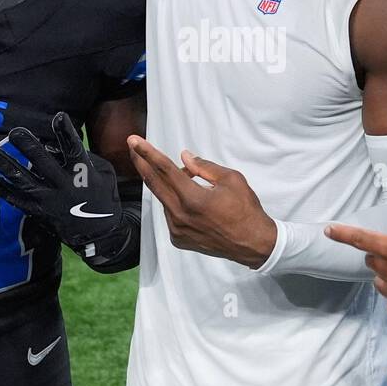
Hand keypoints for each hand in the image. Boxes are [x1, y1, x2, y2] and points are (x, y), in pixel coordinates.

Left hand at [0, 112, 135, 270]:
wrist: (100, 233)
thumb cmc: (102, 196)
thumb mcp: (103, 173)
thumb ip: (82, 156)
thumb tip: (51, 145)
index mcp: (83, 173)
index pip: (74, 150)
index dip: (66, 133)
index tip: (58, 116)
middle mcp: (64, 186)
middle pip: (43, 164)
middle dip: (29, 147)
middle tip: (16, 132)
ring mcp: (48, 200)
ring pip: (23, 181)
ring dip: (6, 165)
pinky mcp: (36, 211)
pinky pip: (12, 197)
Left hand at [126, 136, 276, 268]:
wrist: (252, 244)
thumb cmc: (246, 210)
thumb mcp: (231, 179)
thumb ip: (204, 167)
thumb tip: (185, 157)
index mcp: (193, 199)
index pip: (164, 170)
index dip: (148, 153)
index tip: (134, 141)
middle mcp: (180, 215)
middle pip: (153, 183)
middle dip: (141, 162)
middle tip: (133, 147)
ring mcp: (177, 229)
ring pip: (165, 198)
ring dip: (170, 184)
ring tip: (191, 180)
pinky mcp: (178, 239)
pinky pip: (170, 213)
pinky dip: (176, 202)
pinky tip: (194, 203)